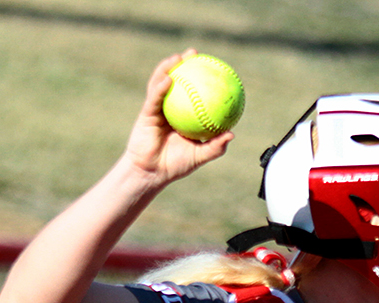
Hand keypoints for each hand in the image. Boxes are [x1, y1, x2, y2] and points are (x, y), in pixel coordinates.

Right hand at [122, 51, 234, 187]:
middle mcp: (170, 108)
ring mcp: (157, 109)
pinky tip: (168, 78)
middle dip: (183, 64)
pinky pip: (154, 97)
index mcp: (183, 115)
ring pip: (161, 83)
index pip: (192, 92)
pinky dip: (160, 87)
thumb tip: (232, 134)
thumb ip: (215, 146)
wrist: (152, 173)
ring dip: (168, 67)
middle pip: (176, 81)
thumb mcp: (200, 156)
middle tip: (194, 53)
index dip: (200, 79)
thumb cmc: (175, 166)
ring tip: (178, 57)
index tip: (212, 67)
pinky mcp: (146, 113)